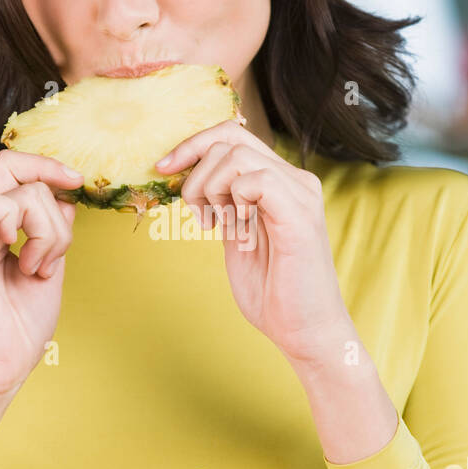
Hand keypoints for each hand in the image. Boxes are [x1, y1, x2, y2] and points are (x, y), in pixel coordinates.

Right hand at [0, 150, 83, 401]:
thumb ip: (54, 228)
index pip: (15, 172)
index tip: (79, 180)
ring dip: (49, 231)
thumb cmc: (20, 327)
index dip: (48, 167)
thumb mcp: (51, 264)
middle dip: (51, 184)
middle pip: (12, 165)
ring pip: (20, 190)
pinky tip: (22, 262)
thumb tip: (64, 196)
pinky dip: (21, 228)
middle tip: (65, 230)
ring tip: (39, 269)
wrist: (0, 368)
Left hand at [155, 121, 356, 366]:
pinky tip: (239, 232)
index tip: (163, 169)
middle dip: (195, 172)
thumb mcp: (237, 237)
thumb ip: (224, 205)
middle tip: (199, 216)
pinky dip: (233, 202)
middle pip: (230, 137)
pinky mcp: (299, 214)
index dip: (191, 145)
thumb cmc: (273, 294)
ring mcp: (300, 194)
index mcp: (281, 182)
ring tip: (220, 226)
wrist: (304, 332)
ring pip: (237, 155)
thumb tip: (192, 178)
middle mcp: (295, 180)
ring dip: (211, 190)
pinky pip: (256, 179)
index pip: (232, 135)